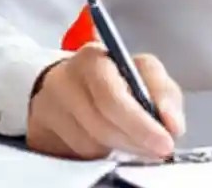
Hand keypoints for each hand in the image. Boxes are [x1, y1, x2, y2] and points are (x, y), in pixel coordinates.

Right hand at [27, 42, 184, 159]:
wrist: (63, 86)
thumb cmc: (111, 80)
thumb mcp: (142, 77)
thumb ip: (163, 95)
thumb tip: (172, 125)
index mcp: (95, 57)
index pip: (118, 91)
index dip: (144, 120)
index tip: (167, 137)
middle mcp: (69, 75)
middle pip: (104, 118)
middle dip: (137, 137)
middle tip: (159, 149)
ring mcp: (48, 103)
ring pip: (91, 140)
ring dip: (118, 147)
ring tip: (130, 140)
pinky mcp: (39, 129)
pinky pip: (74, 153)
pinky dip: (96, 154)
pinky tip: (105, 144)